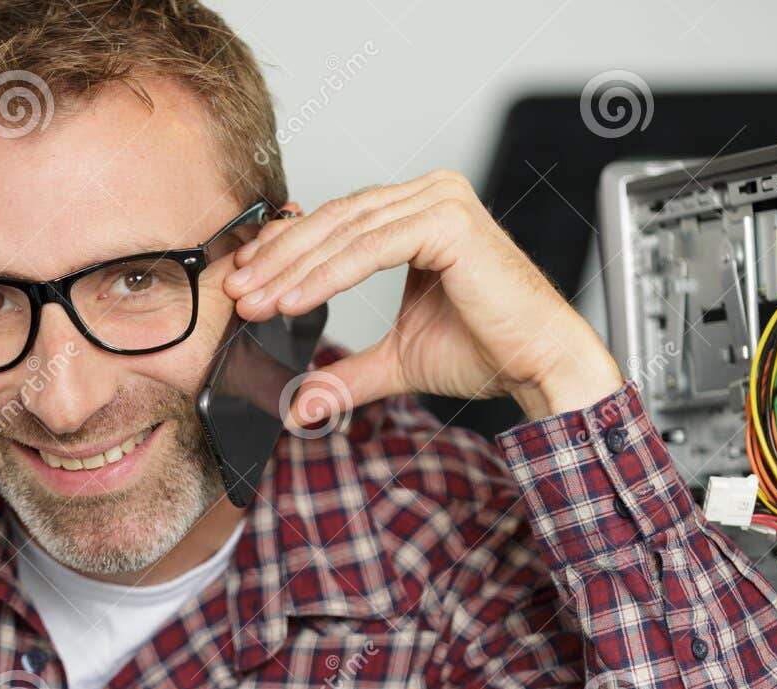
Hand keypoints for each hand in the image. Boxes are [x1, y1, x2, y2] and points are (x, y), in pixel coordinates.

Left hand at [223, 171, 623, 420]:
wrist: (539, 365)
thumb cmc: (486, 351)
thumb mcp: (396, 360)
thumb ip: (346, 373)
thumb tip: (298, 406)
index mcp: (418, 213)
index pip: (336, 224)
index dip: (285, 252)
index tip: (244, 283)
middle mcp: (431, 195)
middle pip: (334, 222)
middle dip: (278, 259)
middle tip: (237, 292)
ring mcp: (441, 202)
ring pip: (346, 232)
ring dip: (293, 269)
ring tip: (256, 301)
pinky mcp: (449, 223)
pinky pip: (371, 247)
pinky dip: (327, 275)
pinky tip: (293, 301)